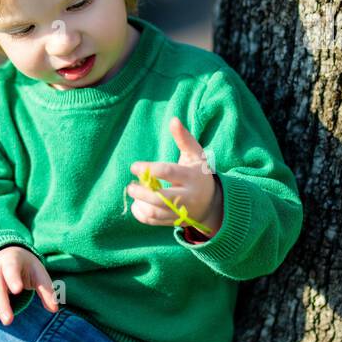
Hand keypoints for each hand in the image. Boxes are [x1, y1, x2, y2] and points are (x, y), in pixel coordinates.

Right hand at [0, 245, 59, 332]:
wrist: (2, 254)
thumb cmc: (24, 267)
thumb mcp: (37, 272)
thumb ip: (46, 290)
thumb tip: (54, 309)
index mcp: (10, 260)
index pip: (11, 268)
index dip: (13, 278)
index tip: (17, 290)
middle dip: (1, 303)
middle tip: (8, 321)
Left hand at [126, 117, 222, 234]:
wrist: (211, 202)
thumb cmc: (198, 172)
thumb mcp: (195, 155)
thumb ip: (184, 138)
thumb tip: (173, 120)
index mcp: (191, 177)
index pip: (168, 173)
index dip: (149, 169)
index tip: (133, 166)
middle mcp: (187, 196)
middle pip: (161, 198)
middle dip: (141, 193)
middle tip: (130, 187)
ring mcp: (181, 211)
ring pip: (156, 212)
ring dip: (139, 204)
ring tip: (134, 193)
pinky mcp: (174, 221)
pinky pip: (154, 221)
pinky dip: (141, 214)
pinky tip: (137, 204)